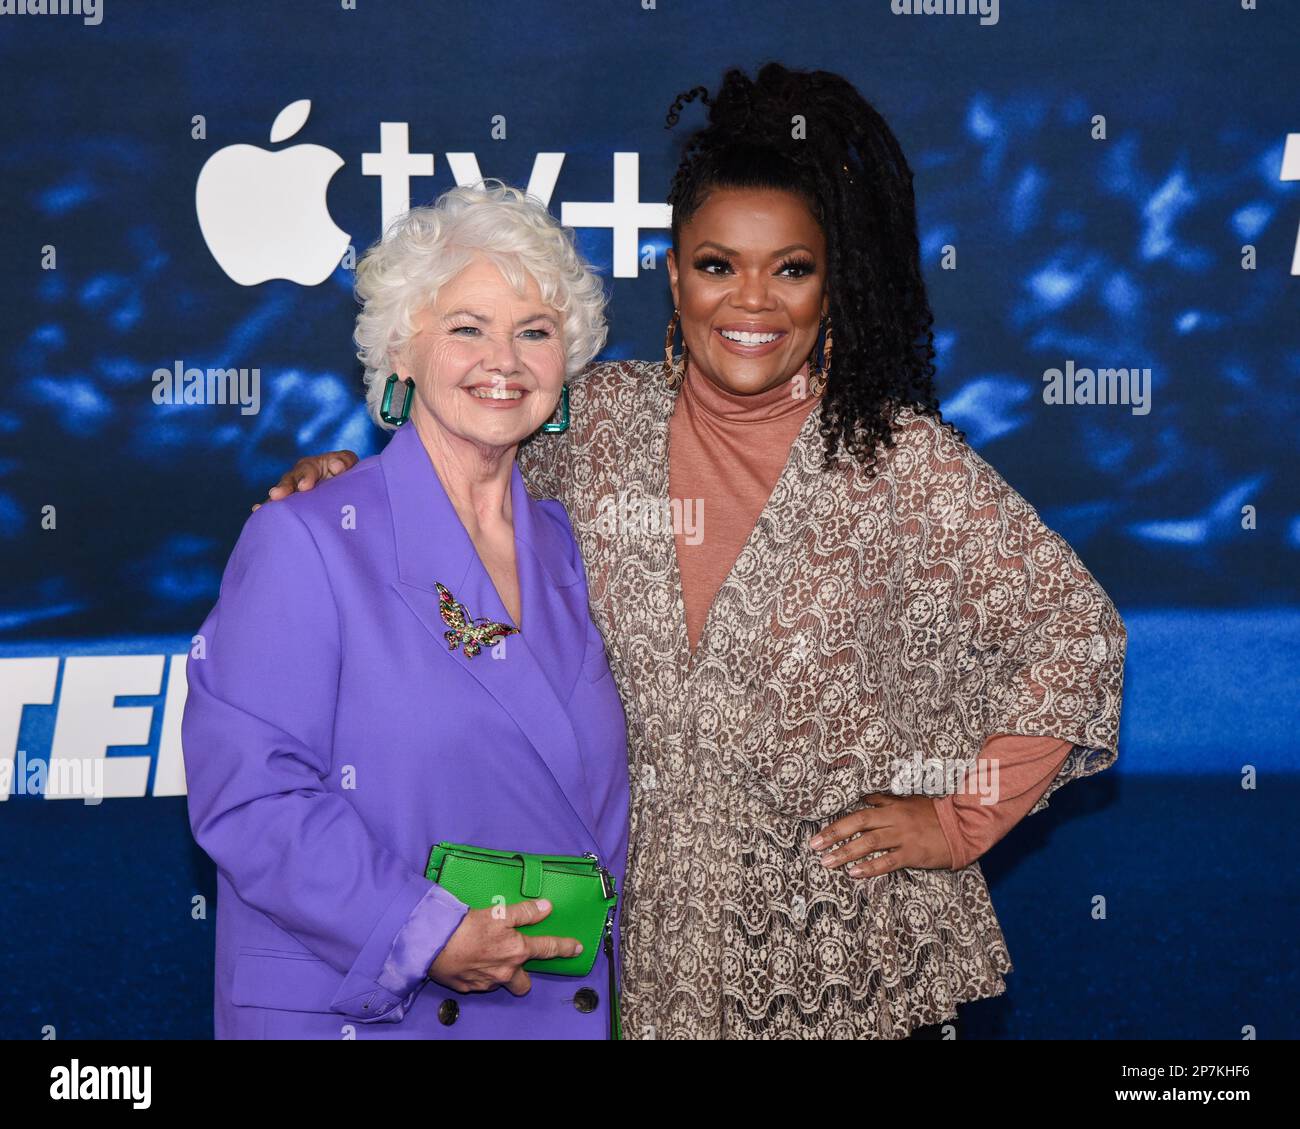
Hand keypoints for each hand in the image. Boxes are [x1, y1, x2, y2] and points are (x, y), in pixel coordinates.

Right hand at [251, 449, 358, 511]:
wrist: (340, 486)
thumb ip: (343, 461)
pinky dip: (267, 509)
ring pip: (279, 494)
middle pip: (288, 481)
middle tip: (277, 495)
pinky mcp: (289, 504)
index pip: (307, 470)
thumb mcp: (346, 463)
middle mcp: (296, 477)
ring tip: (262, 507)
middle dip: (283, 488)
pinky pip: (276, 506)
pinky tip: (257, 513)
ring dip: (272, 501)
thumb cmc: (343, 471)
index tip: (305, 486)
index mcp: (311, 466)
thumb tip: (336, 467)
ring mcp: (291, 491)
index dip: (306, 477)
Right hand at [427, 898, 582, 995]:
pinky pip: (483, 984)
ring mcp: (489, 982)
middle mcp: (507, 970)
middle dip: (523, 974)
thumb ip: (524, 912)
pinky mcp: (471, 988)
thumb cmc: (467, 928)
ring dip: (501, 974)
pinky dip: (481, 974)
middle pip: (524, 982)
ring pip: (502, 983)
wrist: (435, 945)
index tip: (577, 948)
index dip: (565, 948)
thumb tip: (546, 908)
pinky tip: (472, 961)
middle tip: (514, 959)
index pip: (549, 949)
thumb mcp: (499, 913)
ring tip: (489, 958)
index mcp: (517, 950)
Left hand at [809, 792, 953, 876]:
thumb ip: (886, 800)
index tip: (819, 831)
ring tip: (826, 862)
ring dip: (845, 852)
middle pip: (858, 823)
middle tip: (813, 845)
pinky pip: (888, 861)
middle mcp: (894, 819)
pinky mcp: (913, 854)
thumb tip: (864, 798)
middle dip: (834, 834)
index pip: (859, 812)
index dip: (838, 822)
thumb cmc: (934, 814)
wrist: (963, 826)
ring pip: (869, 843)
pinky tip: (854, 873)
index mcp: (892, 806)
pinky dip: (870, 867)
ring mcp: (903, 836)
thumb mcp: (909, 801)